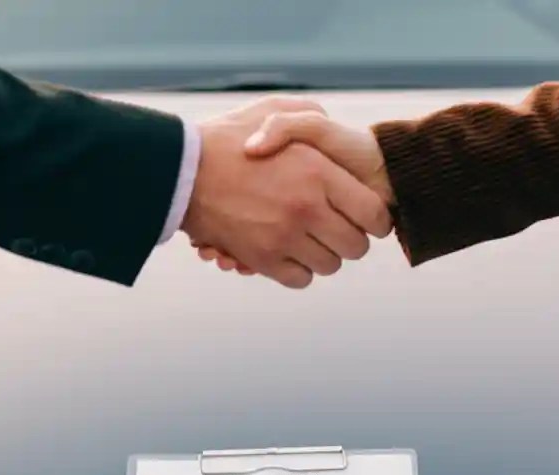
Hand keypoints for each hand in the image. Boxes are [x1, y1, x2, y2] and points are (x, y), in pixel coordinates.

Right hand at [182, 97, 392, 288]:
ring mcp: (284, 236)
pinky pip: (300, 279)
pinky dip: (299, 270)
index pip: (374, 215)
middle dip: (351, 240)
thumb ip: (311, 118)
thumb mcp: (273, 111)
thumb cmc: (227, 138)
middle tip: (337, 229)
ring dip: (324, 255)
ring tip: (310, 239)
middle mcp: (306, 207)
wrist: (182, 170)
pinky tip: (289, 253)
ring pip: (330, 266)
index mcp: (318, 173)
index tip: (366, 219)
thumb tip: (336, 130)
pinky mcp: (262, 259)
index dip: (376, 221)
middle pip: (356, 247)